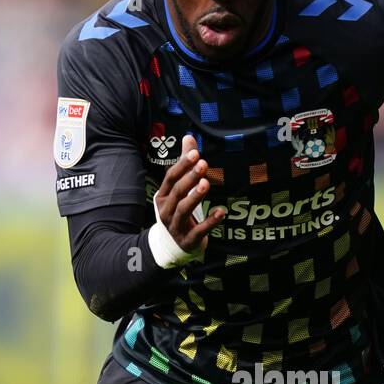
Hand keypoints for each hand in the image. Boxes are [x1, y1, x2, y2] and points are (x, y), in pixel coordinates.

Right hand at [155, 133, 225, 252]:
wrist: (173, 246)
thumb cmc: (178, 211)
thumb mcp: (179, 188)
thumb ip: (185, 163)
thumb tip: (188, 137)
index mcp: (163, 196)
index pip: (170, 178)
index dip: (182, 166)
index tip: (195, 154)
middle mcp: (166, 211)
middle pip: (177, 192)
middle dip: (189, 178)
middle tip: (203, 165)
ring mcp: (176, 227)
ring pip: (183, 210)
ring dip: (195, 196)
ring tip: (206, 183)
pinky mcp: (188, 240)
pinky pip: (199, 230)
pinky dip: (210, 222)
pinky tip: (221, 211)